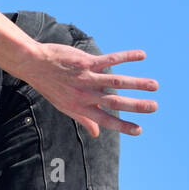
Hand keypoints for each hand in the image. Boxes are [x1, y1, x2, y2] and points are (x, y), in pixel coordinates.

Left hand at [12, 43, 158, 137]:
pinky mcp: (86, 62)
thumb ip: (84, 119)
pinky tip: (142, 55)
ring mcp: (86, 78)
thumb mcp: (65, 107)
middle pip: (114, 102)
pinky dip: (127, 57)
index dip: (122, 126)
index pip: (105, 120)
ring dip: (137, 83)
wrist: (34, 65)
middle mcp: (85, 95)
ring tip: (154, 86)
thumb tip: (97, 134)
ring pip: (116, 82)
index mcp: (81, 107)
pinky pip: (110, 59)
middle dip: (136, 106)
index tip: (139, 130)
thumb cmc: (51, 86)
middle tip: (154, 107)